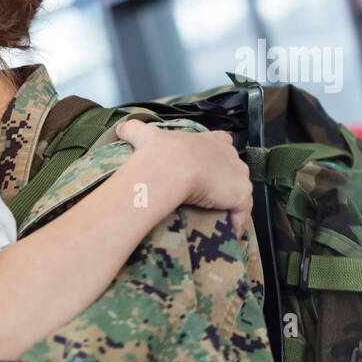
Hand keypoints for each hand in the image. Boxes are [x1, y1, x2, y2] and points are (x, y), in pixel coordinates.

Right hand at [117, 119, 251, 236]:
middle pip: (234, 167)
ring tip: (218, 216)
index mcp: (210, 140)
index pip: (222, 141)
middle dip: (226, 178)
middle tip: (210, 194)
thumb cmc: (160, 152)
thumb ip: (134, 129)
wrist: (169, 168)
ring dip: (230, 201)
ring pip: (239, 189)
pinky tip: (229, 233)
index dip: (218, 151)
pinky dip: (237, 222)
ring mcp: (236, 174)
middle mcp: (228, 154)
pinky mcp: (239, 194)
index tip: (210, 162)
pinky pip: (242, 212)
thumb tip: (120, 128)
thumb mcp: (146, 136)